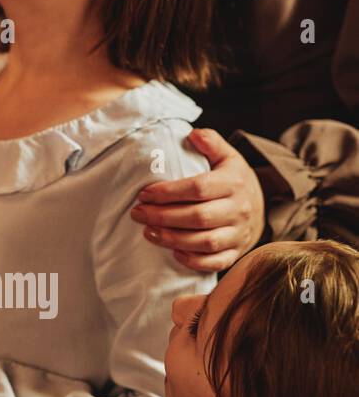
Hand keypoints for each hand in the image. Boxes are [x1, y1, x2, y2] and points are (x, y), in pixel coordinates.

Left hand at [131, 127, 264, 272]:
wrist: (260, 205)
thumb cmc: (233, 178)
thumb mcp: (227, 156)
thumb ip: (211, 142)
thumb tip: (193, 134)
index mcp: (234, 182)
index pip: (198, 188)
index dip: (168, 192)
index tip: (144, 194)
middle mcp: (239, 209)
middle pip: (198, 217)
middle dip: (163, 216)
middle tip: (137, 213)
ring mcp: (239, 233)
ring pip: (206, 242)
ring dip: (173, 239)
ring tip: (147, 232)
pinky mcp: (237, 252)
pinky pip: (216, 262)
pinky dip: (193, 261)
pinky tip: (173, 252)